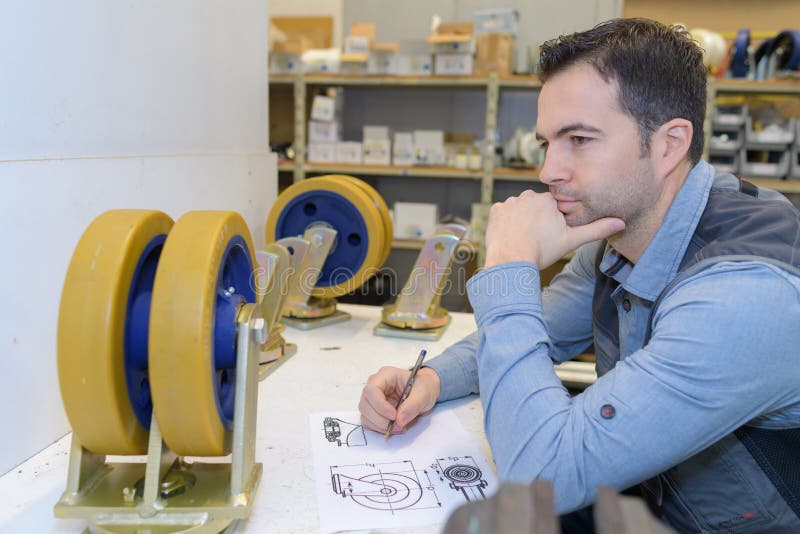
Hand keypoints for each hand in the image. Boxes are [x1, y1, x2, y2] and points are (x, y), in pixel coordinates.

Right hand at [359, 366, 440, 434]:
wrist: (424, 393)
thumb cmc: (423, 387)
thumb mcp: (424, 393)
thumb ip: (413, 405)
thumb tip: (399, 420)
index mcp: (386, 375)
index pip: (372, 390)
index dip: (380, 405)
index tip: (394, 416)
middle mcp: (375, 385)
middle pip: (365, 404)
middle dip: (381, 419)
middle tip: (399, 426)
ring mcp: (372, 399)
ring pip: (365, 415)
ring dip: (380, 426)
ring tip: (399, 427)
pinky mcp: (373, 410)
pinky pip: (369, 422)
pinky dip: (379, 428)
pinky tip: (394, 427)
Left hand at [484, 190, 624, 268]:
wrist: (511, 261)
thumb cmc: (542, 251)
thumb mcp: (572, 240)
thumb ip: (596, 230)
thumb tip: (621, 223)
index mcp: (547, 200)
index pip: (553, 207)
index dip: (552, 222)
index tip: (549, 236)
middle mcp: (527, 195)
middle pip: (535, 207)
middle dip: (537, 220)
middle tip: (537, 239)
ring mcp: (509, 202)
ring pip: (520, 210)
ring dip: (521, 221)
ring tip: (523, 238)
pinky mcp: (496, 210)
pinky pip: (504, 214)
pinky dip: (507, 223)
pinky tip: (511, 235)